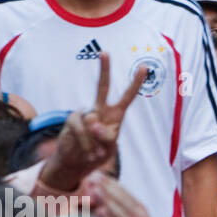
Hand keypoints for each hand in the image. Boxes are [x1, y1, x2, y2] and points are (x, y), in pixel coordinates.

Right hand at [47, 53, 147, 191]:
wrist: (76, 164)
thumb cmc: (97, 153)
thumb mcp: (109, 148)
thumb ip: (107, 136)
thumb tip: (93, 122)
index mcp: (116, 115)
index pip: (127, 96)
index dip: (136, 83)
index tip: (145, 67)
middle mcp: (100, 109)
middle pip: (101, 86)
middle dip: (104, 70)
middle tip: (105, 52)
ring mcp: (85, 113)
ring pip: (92, 121)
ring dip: (94, 142)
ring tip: (94, 154)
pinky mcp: (72, 120)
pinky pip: (80, 128)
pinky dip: (85, 142)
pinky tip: (86, 152)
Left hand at [83, 171, 173, 216]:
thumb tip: (101, 208)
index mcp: (142, 212)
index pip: (125, 194)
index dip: (112, 184)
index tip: (98, 174)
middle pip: (122, 200)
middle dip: (107, 188)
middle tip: (93, 176)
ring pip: (120, 213)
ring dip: (107, 200)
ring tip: (94, 189)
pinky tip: (101, 213)